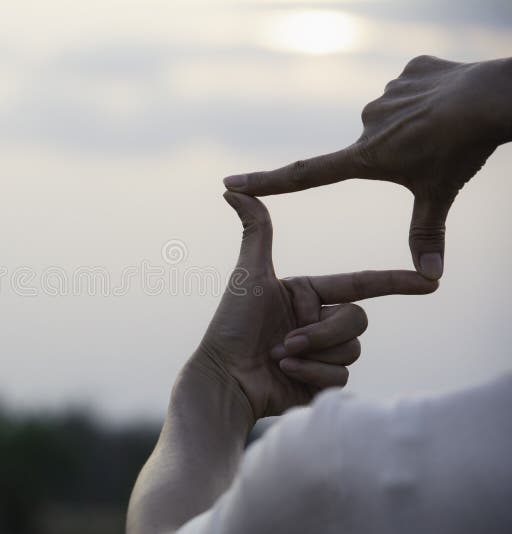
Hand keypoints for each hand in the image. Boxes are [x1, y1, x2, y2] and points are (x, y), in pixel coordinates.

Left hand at [196, 192, 437, 418]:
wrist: (224, 378)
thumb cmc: (231, 325)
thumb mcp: (248, 274)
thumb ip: (255, 231)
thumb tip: (230, 188)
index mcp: (307, 294)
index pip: (359, 284)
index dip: (394, 282)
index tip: (429, 281)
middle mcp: (318, 321)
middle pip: (358, 320)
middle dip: (325, 331)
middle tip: (288, 340)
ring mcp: (322, 352)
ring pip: (352, 349)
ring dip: (315, 352)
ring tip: (280, 356)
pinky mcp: (322, 381)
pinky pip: (340, 375)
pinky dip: (311, 374)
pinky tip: (284, 373)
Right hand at [224, 55, 511, 279]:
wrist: (491, 97)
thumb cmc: (461, 150)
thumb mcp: (440, 194)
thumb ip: (428, 233)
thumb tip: (430, 279)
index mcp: (366, 158)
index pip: (304, 175)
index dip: (267, 182)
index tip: (231, 182)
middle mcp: (367, 125)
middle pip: (378, 146)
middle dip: (402, 151)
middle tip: (432, 151)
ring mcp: (386, 95)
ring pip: (398, 116)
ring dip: (417, 125)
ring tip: (446, 128)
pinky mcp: (409, 71)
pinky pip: (416, 88)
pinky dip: (432, 98)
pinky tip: (450, 102)